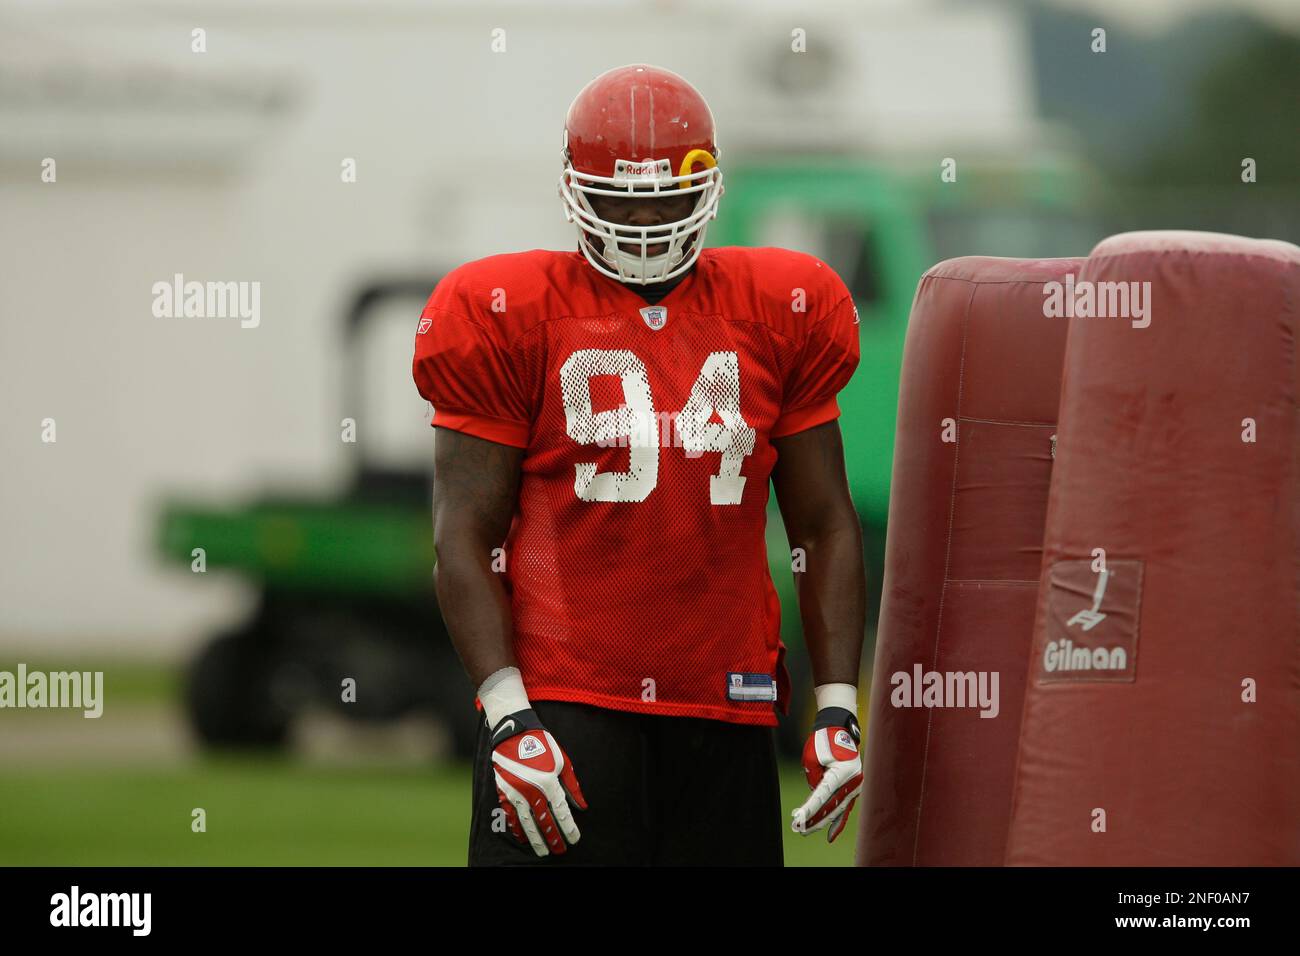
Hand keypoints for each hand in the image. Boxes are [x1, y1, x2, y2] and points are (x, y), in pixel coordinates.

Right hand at [490, 709, 586, 855]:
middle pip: (544, 821)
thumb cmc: (542, 744)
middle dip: (553, 838)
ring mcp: (515, 792)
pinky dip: (517, 828)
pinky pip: (510, 815)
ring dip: (535, 839)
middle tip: (560, 851)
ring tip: (542, 851)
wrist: (513, 731)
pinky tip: (523, 838)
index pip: (561, 812)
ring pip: (526, 823)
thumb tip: (582, 806)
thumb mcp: (563, 761)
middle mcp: (531, 790)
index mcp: (548, 782)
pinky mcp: (503, 791)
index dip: (568, 828)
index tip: (574, 839)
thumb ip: (572, 786)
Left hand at [791, 707, 862, 842]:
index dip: (810, 808)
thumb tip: (816, 800)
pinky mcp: (854, 788)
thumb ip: (814, 780)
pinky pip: (845, 807)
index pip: (823, 794)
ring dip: (823, 821)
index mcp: (842, 771)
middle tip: (799, 829)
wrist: (840, 729)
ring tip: (807, 830)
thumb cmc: (823, 741)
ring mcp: (856, 785)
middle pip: (832, 805)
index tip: (799, 819)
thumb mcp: (812, 758)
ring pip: (838, 808)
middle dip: (815, 819)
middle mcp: (853, 780)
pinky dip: (837, 820)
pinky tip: (829, 835)